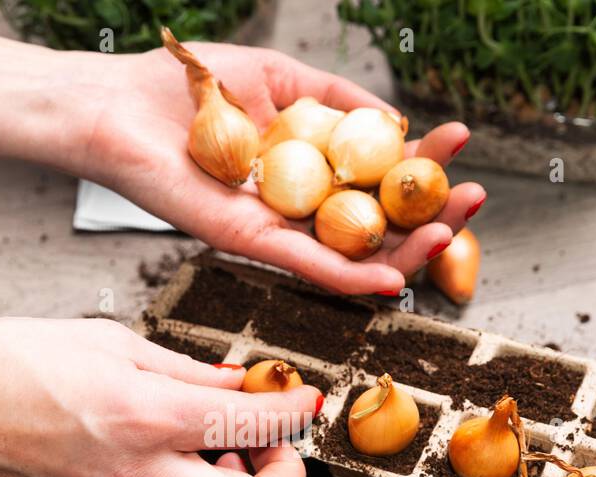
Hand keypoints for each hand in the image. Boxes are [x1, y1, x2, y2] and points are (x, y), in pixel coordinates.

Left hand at [79, 43, 485, 294]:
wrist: (119, 105)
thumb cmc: (190, 86)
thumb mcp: (279, 77)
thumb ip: (335, 98)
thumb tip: (394, 121)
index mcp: (307, 165)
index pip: (379, 174)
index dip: (424, 163)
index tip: (463, 142)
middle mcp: (297, 203)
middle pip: (376, 221)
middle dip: (431, 213)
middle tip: (476, 198)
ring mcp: (274, 227)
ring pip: (350, 252)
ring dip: (405, 251)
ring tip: (452, 234)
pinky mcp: (245, 241)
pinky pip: (305, 266)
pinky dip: (350, 275)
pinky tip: (393, 279)